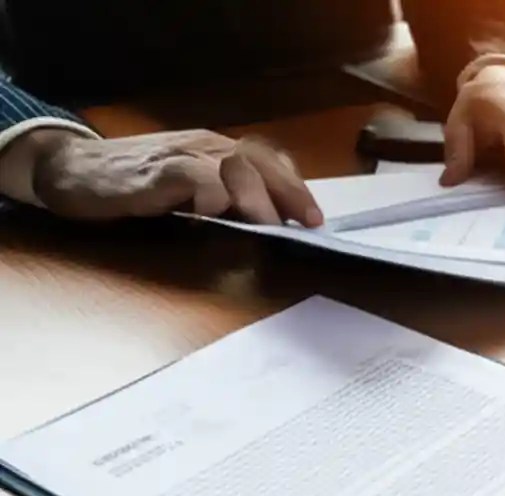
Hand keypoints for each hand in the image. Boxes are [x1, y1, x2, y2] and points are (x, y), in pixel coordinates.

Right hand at [3, 129, 322, 226]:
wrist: (72, 169)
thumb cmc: (134, 183)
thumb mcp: (187, 188)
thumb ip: (223, 198)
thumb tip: (268, 224)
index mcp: (216, 150)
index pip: (268, 161)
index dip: (295, 187)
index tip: (315, 218)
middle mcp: (204, 146)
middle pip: (259, 161)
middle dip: (289, 191)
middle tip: (307, 222)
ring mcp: (180, 155)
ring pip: (233, 165)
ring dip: (256, 196)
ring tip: (270, 224)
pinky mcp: (155, 171)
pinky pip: (192, 175)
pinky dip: (210, 193)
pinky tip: (215, 212)